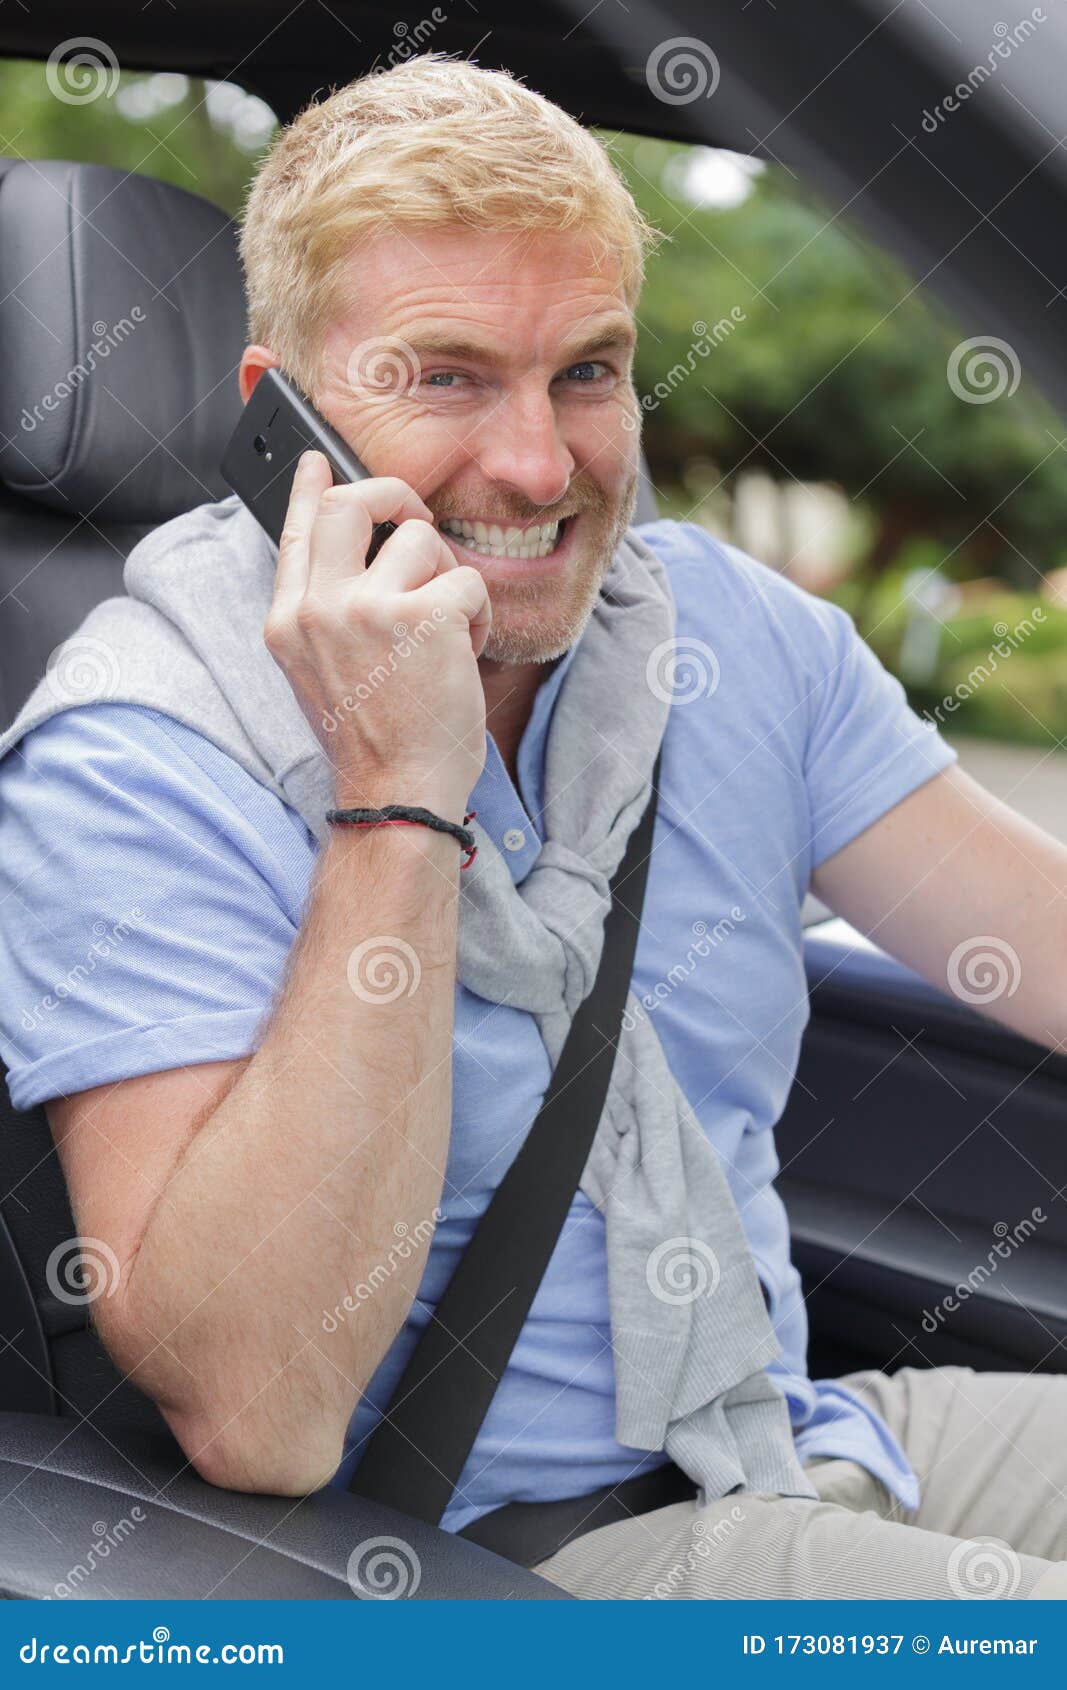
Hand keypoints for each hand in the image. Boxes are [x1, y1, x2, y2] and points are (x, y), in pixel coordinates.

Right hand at [263, 451, 490, 819]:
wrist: (398, 792)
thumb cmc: (375, 742)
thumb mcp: (324, 673)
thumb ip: (327, 613)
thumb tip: (355, 555)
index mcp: (288, 624)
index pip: (296, 533)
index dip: (309, 490)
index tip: (317, 462)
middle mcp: (318, 609)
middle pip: (350, 504)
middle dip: (392, 495)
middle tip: (416, 516)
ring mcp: (367, 609)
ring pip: (422, 540)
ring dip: (448, 578)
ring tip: (449, 631)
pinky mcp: (422, 616)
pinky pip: (467, 581)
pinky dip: (480, 616)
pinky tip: (467, 652)